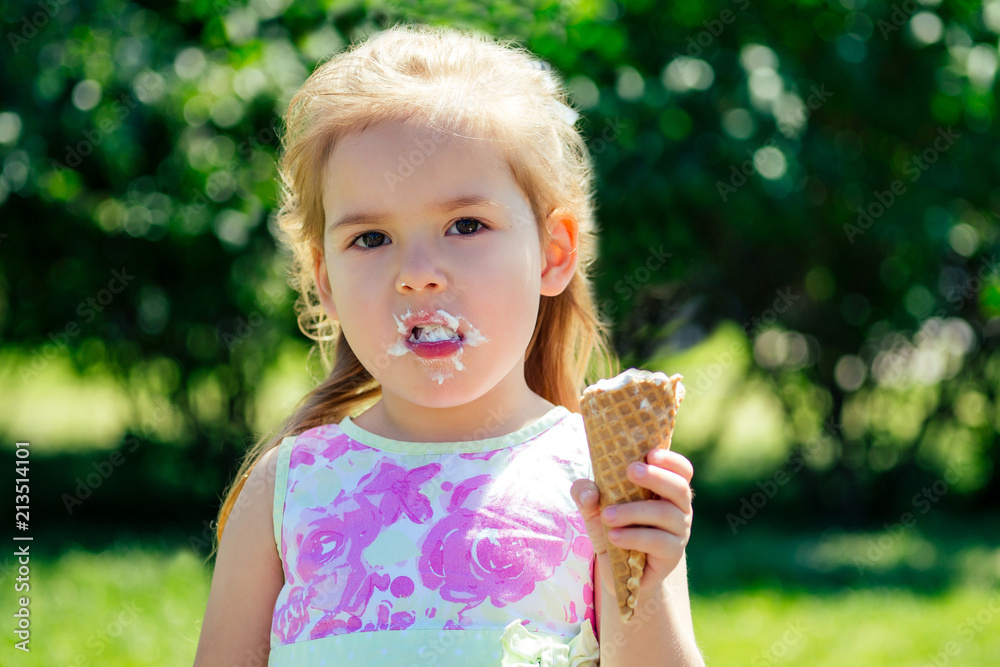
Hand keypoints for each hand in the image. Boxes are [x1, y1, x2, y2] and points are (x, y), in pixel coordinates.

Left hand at [571, 448, 693, 593]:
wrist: (615, 569)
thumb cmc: (612, 528)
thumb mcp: (594, 508)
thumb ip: (586, 494)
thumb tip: (588, 492)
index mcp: (665, 489)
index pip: (682, 470)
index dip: (671, 460)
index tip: (650, 454)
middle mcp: (678, 508)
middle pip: (680, 487)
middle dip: (656, 476)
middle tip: (630, 471)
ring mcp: (679, 532)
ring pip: (666, 514)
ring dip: (634, 511)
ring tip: (607, 515)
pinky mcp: (672, 555)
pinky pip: (659, 542)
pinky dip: (634, 536)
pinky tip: (613, 536)